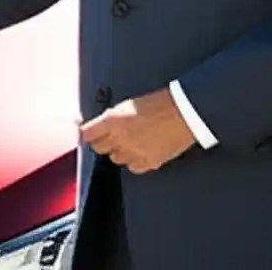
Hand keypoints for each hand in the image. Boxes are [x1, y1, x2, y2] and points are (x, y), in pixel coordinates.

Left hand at [79, 87, 194, 173]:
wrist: (184, 111)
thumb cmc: (159, 103)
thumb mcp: (128, 105)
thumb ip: (111, 118)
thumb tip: (98, 126)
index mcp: (112, 120)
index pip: (87, 134)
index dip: (89, 134)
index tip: (91, 133)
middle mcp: (119, 138)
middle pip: (99, 149)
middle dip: (104, 142)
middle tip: (112, 136)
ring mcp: (134, 152)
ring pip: (116, 159)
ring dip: (120, 152)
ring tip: (132, 141)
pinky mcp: (149, 162)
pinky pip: (133, 168)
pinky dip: (135, 161)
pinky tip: (142, 150)